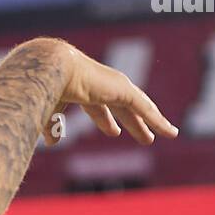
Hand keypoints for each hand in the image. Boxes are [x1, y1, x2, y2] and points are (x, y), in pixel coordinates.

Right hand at [41, 39, 178, 147]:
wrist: (52, 70)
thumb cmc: (44, 90)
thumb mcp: (48, 113)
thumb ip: (51, 127)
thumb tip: (50, 144)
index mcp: (84, 90)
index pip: (99, 108)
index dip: (106, 120)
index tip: (113, 131)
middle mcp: (102, 86)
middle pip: (124, 108)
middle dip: (134, 123)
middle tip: (146, 136)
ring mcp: (114, 87)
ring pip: (140, 108)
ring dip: (153, 122)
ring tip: (168, 133)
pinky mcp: (124, 91)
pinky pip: (146, 109)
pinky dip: (158, 121)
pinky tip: (170, 132)